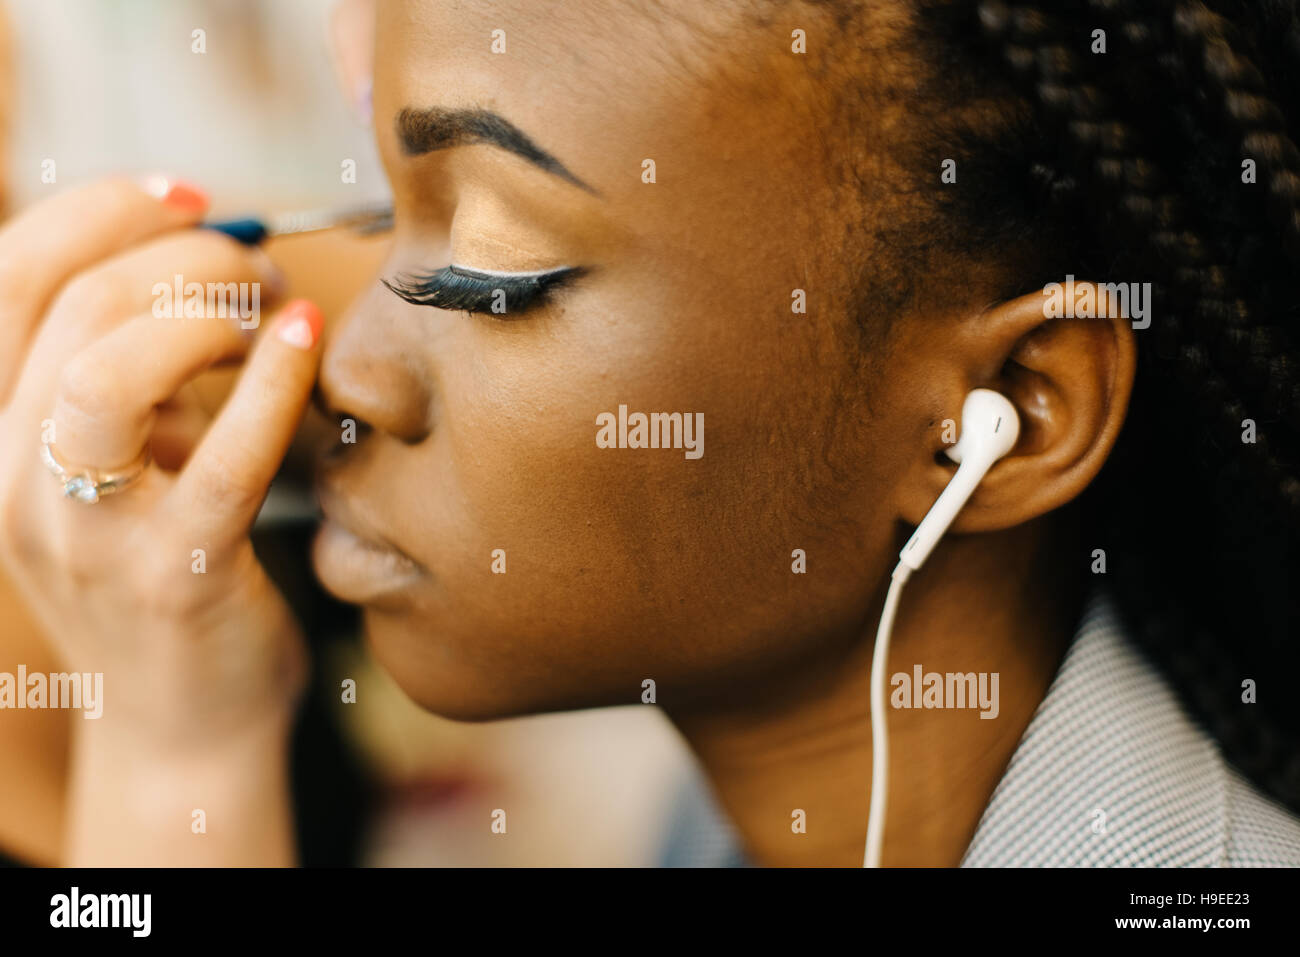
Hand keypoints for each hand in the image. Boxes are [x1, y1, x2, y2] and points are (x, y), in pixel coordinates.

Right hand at [0, 176, 320, 752]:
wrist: (182, 728)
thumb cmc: (162, 576)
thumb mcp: (119, 466)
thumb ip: (133, 375)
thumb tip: (199, 258)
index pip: (8, 274)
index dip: (97, 211)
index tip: (186, 195)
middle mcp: (14, 478)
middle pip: (68, 307)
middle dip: (181, 255)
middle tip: (258, 268)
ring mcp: (85, 535)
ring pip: (104, 373)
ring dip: (202, 311)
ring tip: (270, 312)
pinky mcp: (174, 577)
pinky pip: (220, 462)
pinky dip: (269, 383)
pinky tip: (307, 342)